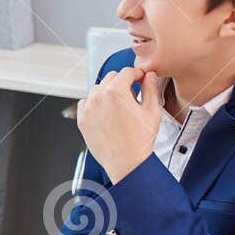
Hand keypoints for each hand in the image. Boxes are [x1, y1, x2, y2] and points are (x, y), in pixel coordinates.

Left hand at [76, 67, 162, 183]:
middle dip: (122, 82)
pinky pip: (85, 103)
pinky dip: (94, 104)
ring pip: (97, 89)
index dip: (137, 74)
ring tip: (119, 106)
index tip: (140, 79)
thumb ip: (150, 88)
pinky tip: (106, 113)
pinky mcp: (82, 119)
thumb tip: (148, 75)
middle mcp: (99, 97)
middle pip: (111, 77)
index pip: (126, 72)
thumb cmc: (141, 139)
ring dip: (108, 92)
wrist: (127, 162)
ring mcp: (88, 108)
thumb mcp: (152, 111)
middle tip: (132, 95)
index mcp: (116, 92)